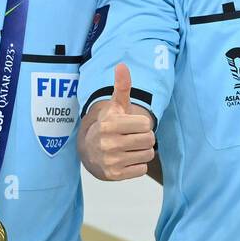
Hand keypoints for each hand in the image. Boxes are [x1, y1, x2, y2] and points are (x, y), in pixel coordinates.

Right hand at [79, 63, 155, 179]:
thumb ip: (122, 87)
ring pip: (147, 155)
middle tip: (131, 138)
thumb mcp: (115, 106)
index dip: (142, 125)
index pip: (146, 125)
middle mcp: (108, 143)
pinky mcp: (114, 175)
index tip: (131, 125)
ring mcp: (110, 161)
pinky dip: (137, 165)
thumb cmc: (109, 126)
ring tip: (128, 148)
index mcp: (110, 125)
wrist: (89, 151)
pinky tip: (125, 160)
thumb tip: (122, 65)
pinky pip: (141, 169)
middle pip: (149, 140)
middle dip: (144, 138)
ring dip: (142, 152)